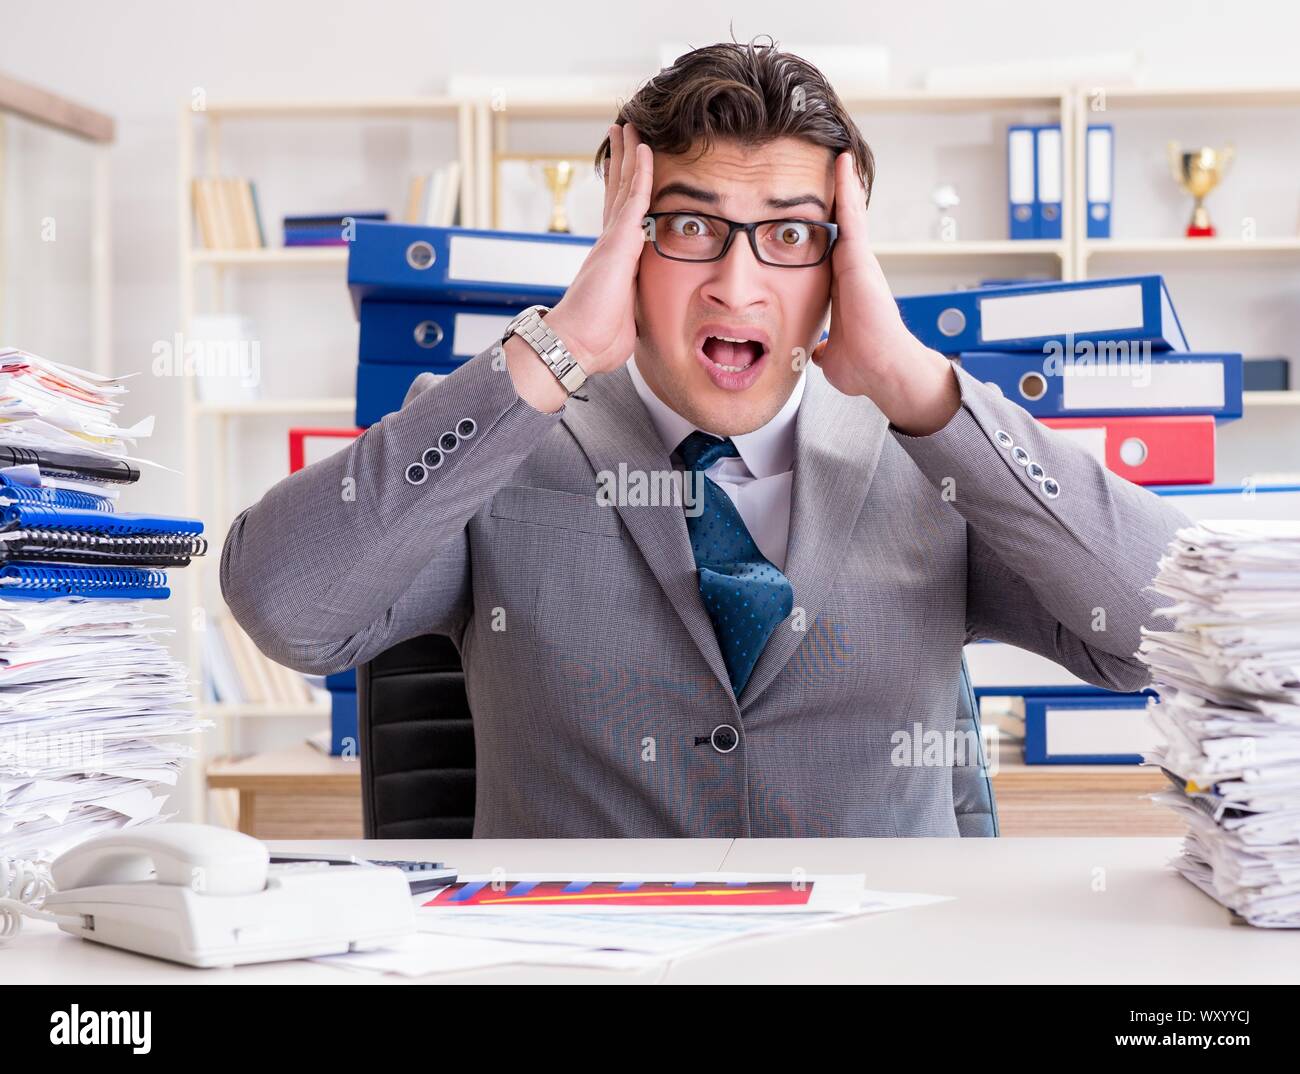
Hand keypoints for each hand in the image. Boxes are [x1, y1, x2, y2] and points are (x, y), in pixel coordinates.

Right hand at [542, 122, 652, 377]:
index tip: (623, 171)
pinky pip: (635, 198)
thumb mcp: (624, 322)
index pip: (619, 218)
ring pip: (624, 187)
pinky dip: (642, 171)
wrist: (575, 346)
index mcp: (611, 262)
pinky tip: (646, 148)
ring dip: (629, 155)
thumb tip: (636, 320)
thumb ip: (632, 309)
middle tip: (622, 134)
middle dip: (621, 162)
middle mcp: (610, 245)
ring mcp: (613, 240)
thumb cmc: (595, 343)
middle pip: (618, 193)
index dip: (622, 192)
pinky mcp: (618, 241)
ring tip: (628, 127)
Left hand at [811, 151, 959, 435]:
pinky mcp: (861, 258)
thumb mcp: (831, 355)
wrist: (882, 372)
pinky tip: (841, 163)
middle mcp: (853, 269)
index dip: (820, 225)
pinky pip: (851, 216)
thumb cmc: (864, 366)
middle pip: (839, 223)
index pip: (828, 248)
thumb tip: (816, 353)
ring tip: (836, 151)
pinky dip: (846, 189)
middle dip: (833, 194)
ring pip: (848, 213)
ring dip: (841, 183)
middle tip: (828, 162)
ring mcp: (859, 261)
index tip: (812, 206)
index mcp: (843, 287)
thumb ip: (822, 348)